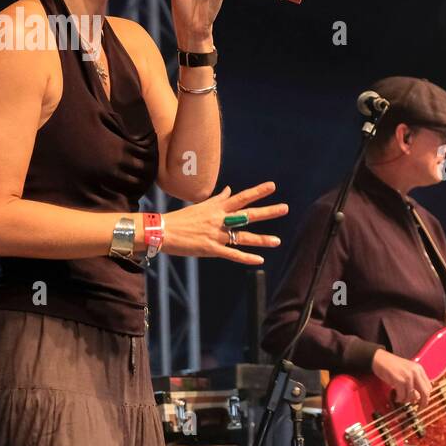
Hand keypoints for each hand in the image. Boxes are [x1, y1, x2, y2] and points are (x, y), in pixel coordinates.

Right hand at [160, 181, 287, 264]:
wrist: (161, 231)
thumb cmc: (180, 218)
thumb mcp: (201, 205)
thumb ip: (218, 199)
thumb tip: (230, 189)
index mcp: (217, 208)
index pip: (241, 197)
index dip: (257, 192)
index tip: (273, 186)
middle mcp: (219, 219)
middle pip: (248, 214)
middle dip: (267, 212)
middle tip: (285, 208)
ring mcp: (216, 234)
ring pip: (243, 237)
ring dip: (262, 239)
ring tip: (277, 241)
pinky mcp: (210, 249)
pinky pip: (232, 254)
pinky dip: (246, 257)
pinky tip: (259, 260)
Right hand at [372, 350, 431, 407]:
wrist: (380, 358)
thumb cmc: (392, 365)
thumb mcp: (407, 371)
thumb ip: (414, 381)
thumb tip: (418, 397)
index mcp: (419, 369)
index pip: (429, 386)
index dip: (427, 397)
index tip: (423, 403)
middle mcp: (415, 372)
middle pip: (425, 392)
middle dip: (423, 403)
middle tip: (419, 408)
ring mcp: (407, 376)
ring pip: (412, 396)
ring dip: (406, 400)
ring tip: (401, 398)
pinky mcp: (399, 380)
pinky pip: (402, 396)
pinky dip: (399, 399)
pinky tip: (396, 397)